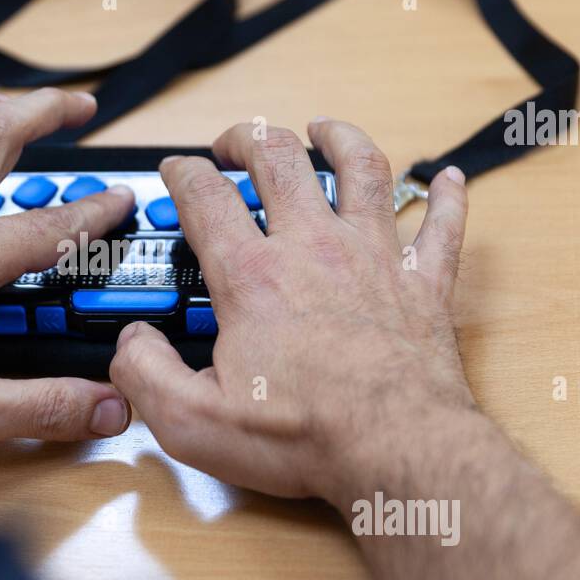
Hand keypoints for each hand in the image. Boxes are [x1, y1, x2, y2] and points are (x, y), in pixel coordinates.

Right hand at [109, 119, 476, 504]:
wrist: (397, 451)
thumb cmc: (307, 437)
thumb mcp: (194, 422)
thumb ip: (146, 374)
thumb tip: (132, 342)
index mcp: (254, 278)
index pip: (206, 198)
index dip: (183, 173)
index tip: (178, 169)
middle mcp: (315, 250)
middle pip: (280, 160)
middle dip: (250, 138)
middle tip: (235, 143)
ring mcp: (376, 258)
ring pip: (363, 169)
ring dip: (341, 138)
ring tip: (324, 128)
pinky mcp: (425, 284)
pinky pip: (443, 225)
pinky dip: (446, 197)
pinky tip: (448, 178)